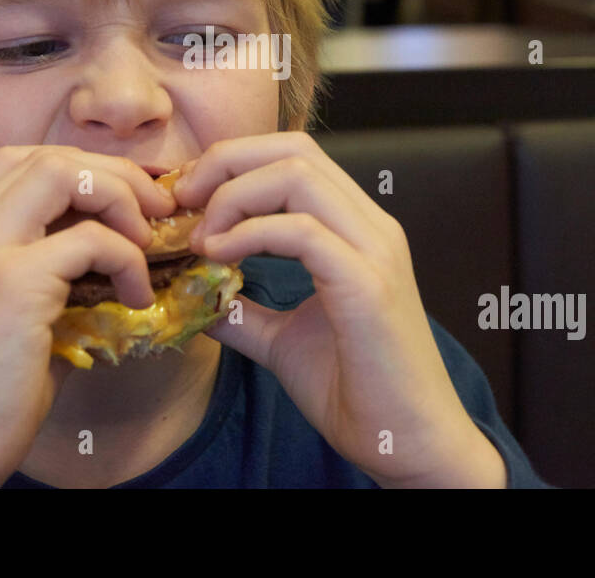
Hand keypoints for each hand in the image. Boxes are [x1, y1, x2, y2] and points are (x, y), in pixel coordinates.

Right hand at [0, 146, 174, 487]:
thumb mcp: (14, 315)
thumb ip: (52, 273)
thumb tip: (117, 255)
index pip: (21, 160)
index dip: (83, 168)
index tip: (126, 201)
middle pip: (48, 156)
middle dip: (115, 174)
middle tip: (155, 212)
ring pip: (65, 174)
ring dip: (122, 199)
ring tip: (147, 242)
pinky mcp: (12, 285)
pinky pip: (91, 239)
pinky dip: (127, 259)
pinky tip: (136, 297)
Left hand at [172, 132, 506, 487]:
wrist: (410, 445)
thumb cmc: (357, 392)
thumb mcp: (283, 340)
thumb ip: (243, 310)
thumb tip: (191, 296)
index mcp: (357, 229)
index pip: (295, 156)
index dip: (234, 164)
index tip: (189, 201)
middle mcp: (371, 226)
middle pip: (293, 149)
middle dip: (226, 163)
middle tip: (184, 204)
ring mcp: (374, 250)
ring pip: (296, 175)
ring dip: (233, 196)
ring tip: (201, 238)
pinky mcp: (367, 284)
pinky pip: (302, 230)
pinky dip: (249, 233)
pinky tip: (219, 258)